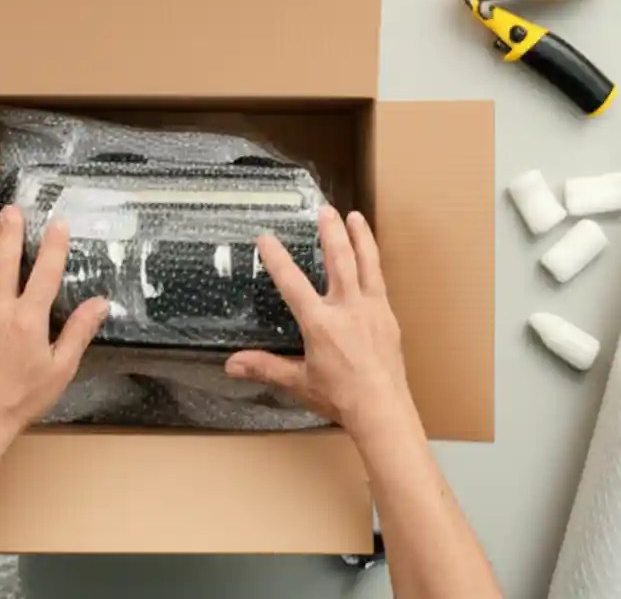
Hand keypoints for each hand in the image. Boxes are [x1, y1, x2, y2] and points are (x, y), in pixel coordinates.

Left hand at [0, 206, 109, 445]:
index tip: (58, 224)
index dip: (55, 246)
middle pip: (3, 261)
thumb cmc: (25, 396)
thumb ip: (79, 332)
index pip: (45, 273)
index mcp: (28, 320)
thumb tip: (99, 305)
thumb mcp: (62, 368)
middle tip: (11, 211)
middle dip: (10, 232)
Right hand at [225, 207, 413, 436]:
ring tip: (355, 217)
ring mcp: (372, 310)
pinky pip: (380, 282)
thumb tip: (232, 364)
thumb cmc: (341, 398)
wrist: (383, 411)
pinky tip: (371, 257)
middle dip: (331, 232)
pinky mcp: (389, 317)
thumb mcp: (298, 382)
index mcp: (321, 324)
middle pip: (339, 260)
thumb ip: (265, 367)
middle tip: (325, 210)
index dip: (277, 259)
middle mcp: (348, 309)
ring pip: (367, 264)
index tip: (266, 238)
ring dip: (360, 237)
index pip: (293, 284)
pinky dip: (374, 263)